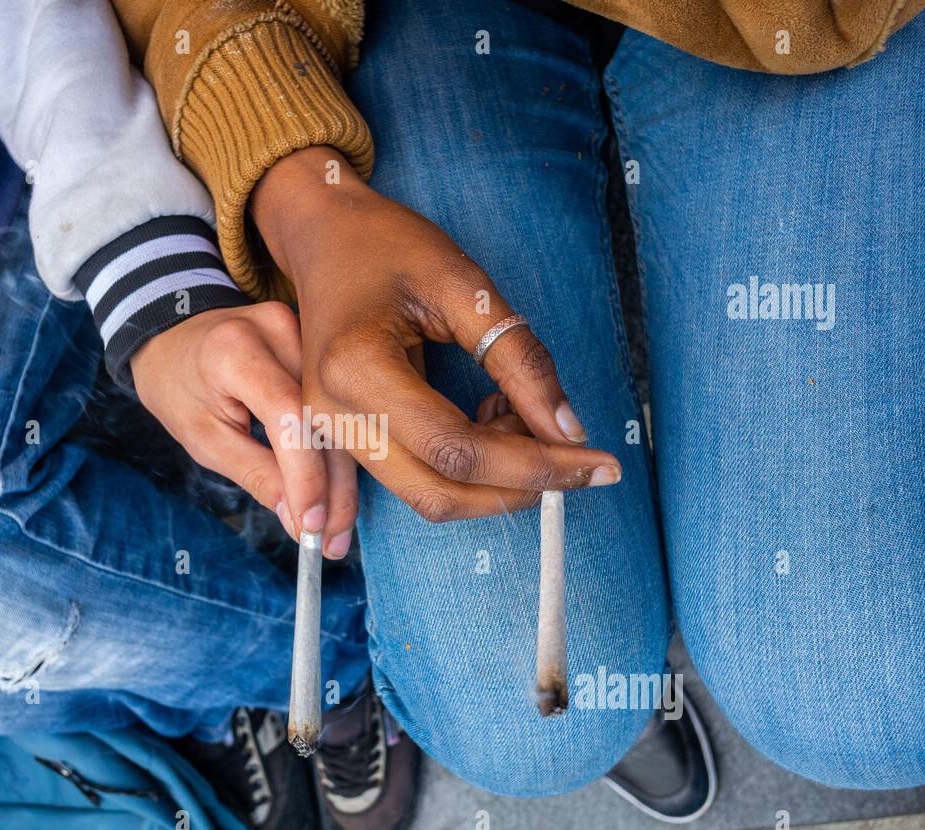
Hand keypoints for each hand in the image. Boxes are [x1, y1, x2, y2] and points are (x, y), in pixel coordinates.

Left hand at [130, 301, 357, 558]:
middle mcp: (279, 330)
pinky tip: (337, 496)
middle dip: (333, 488)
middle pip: (324, 419)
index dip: (306, 475)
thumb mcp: (203, 438)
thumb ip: (254, 473)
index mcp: (236, 349)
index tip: (310, 525)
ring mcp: (304, 331)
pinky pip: (335, 407)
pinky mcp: (317, 342)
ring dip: (342, 479)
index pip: (288, 414)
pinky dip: (337, 454)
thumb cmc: (180, 387)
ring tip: (335, 532)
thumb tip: (299, 518)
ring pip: (339, 418)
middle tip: (331, 543)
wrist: (174, 334)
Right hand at [250, 147, 621, 521]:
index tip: (601, 465)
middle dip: (519, 484)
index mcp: (356, 369)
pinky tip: (487, 417)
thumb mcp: (464, 284)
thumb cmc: (387, 246)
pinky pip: (416, 479)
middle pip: (441, 493)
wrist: (324, 237)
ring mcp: (331, 433)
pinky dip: (468, 467)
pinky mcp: (343, 440)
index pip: (458, 449)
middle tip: (574, 451)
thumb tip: (568, 430)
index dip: (536, 466)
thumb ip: (518, 358)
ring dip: (493, 477)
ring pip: (429, 497)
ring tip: (515, 411)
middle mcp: (333, 415)